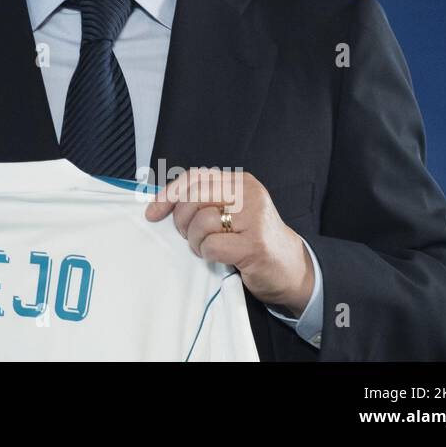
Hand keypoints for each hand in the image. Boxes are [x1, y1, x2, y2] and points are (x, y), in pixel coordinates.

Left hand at [143, 168, 313, 314]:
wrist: (292, 269)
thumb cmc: (253, 240)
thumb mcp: (232, 211)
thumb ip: (205, 201)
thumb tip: (160, 203)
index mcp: (241, 182)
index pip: (196, 177)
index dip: (169, 194)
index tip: (153, 213)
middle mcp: (249, 195)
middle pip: (195, 196)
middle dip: (180, 219)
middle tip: (185, 234)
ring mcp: (254, 219)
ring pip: (201, 222)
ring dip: (195, 240)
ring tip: (206, 247)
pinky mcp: (255, 245)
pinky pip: (212, 246)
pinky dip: (207, 254)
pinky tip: (218, 256)